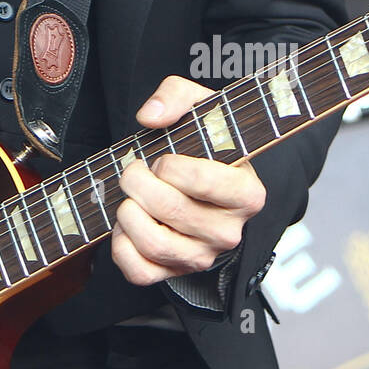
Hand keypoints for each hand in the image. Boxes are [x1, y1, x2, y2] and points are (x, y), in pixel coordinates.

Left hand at [111, 75, 265, 284]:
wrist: (199, 177)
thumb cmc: (203, 143)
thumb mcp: (199, 107)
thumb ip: (176, 96)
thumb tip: (150, 116)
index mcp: (246, 193)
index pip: (204, 183)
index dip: (171, 166)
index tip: (163, 159)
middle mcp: (229, 231)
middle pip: (172, 210)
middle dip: (138, 181)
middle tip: (133, 169)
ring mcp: (202, 256)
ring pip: (155, 244)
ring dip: (128, 213)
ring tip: (129, 196)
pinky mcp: (175, 272)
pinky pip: (141, 272)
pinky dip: (122, 247)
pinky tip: (125, 224)